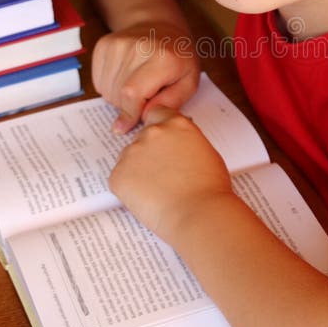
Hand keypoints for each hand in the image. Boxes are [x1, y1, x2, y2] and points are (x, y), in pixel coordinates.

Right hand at [92, 22, 199, 132]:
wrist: (160, 25)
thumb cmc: (178, 58)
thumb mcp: (188, 83)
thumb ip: (169, 103)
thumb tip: (141, 118)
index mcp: (162, 59)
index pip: (132, 93)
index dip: (129, 114)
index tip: (129, 125)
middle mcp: (136, 48)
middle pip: (117, 94)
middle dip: (128, 106)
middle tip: (143, 98)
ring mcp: (117, 44)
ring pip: (105, 89)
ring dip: (118, 97)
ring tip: (136, 86)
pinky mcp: (104, 45)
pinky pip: (98, 80)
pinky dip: (109, 86)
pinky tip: (125, 77)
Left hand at [109, 106, 231, 244]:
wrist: (197, 213)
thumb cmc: (209, 188)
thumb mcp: (205, 151)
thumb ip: (185, 141)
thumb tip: (177, 146)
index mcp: (176, 124)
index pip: (158, 113)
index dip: (159, 127)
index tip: (161, 139)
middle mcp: (152, 133)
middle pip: (143, 137)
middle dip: (150, 152)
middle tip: (163, 174)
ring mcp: (132, 153)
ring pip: (130, 158)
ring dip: (139, 170)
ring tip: (158, 190)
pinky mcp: (118, 175)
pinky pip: (121, 179)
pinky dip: (130, 189)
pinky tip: (148, 199)